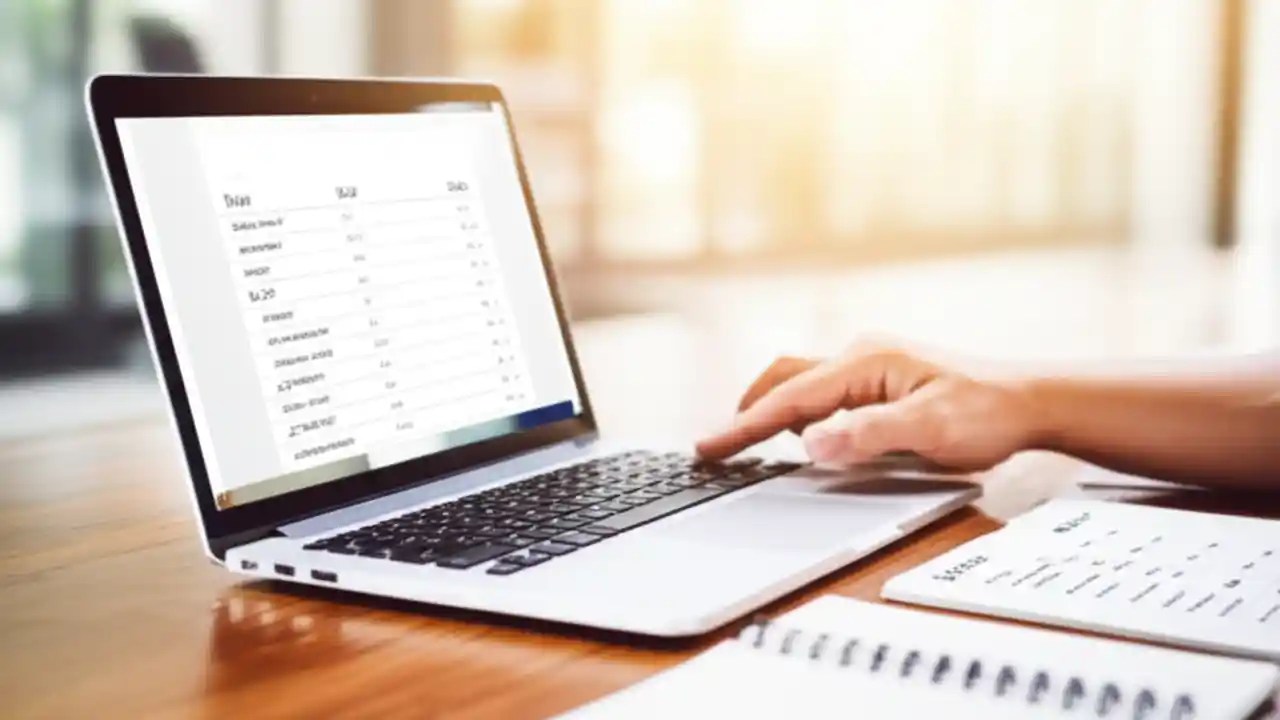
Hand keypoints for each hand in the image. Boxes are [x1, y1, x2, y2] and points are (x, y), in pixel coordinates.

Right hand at [694, 343, 1043, 470]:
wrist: (1030, 402)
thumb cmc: (986, 413)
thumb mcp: (929, 429)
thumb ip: (868, 434)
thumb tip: (812, 443)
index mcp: (865, 362)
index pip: (790, 398)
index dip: (745, 425)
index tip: (708, 446)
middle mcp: (861, 356)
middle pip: (784, 379)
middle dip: (747, 410)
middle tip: (718, 444)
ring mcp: (870, 366)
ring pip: (802, 383)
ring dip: (771, 409)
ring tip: (745, 440)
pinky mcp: (880, 381)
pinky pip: (823, 392)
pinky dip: (797, 411)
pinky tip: (801, 434)